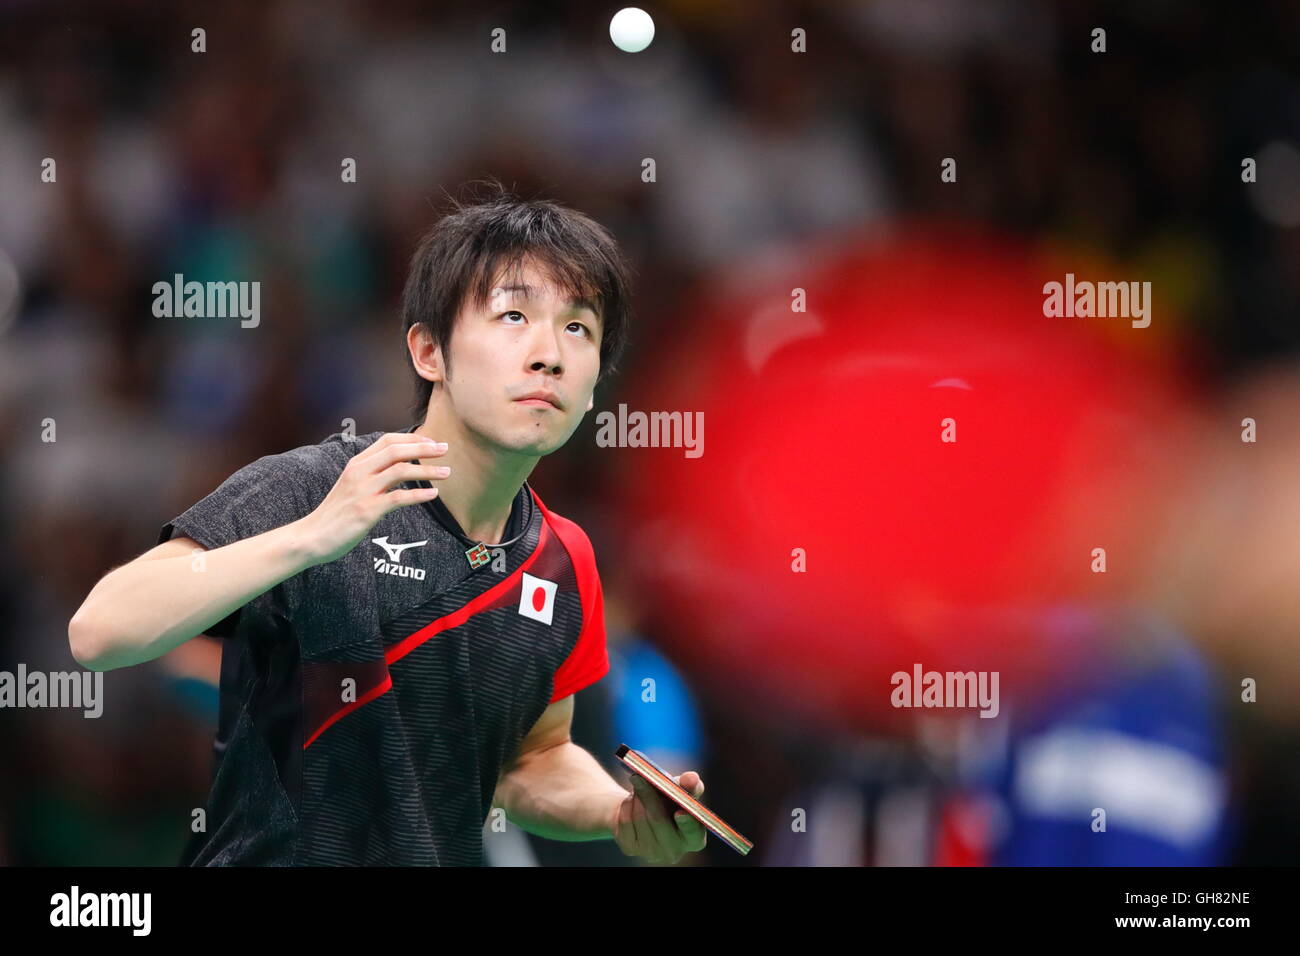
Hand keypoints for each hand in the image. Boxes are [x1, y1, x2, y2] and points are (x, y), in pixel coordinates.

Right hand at [301, 432, 450, 565]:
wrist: (312, 536)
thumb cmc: (336, 514)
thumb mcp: (351, 486)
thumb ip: (371, 474)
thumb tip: (398, 467)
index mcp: (356, 464)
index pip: (388, 441)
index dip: (412, 439)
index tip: (432, 442)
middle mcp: (359, 472)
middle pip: (396, 450)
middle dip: (424, 448)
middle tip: (445, 449)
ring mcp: (363, 490)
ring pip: (401, 470)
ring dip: (428, 470)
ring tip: (447, 473)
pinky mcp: (367, 510)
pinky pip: (399, 497)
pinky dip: (419, 494)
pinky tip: (433, 494)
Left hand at [612, 770, 706, 863]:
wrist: (642, 808)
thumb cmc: (668, 800)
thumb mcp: (681, 789)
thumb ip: (690, 784)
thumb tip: (691, 779)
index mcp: (694, 838)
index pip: (693, 833)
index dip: (687, 823)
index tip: (680, 812)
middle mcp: (673, 851)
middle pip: (659, 820)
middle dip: (649, 795)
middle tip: (640, 777)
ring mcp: (651, 853)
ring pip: (640, 817)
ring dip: (637, 796)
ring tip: (639, 786)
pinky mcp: (630, 848)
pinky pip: (625, 821)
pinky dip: (627, 805)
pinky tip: (632, 801)